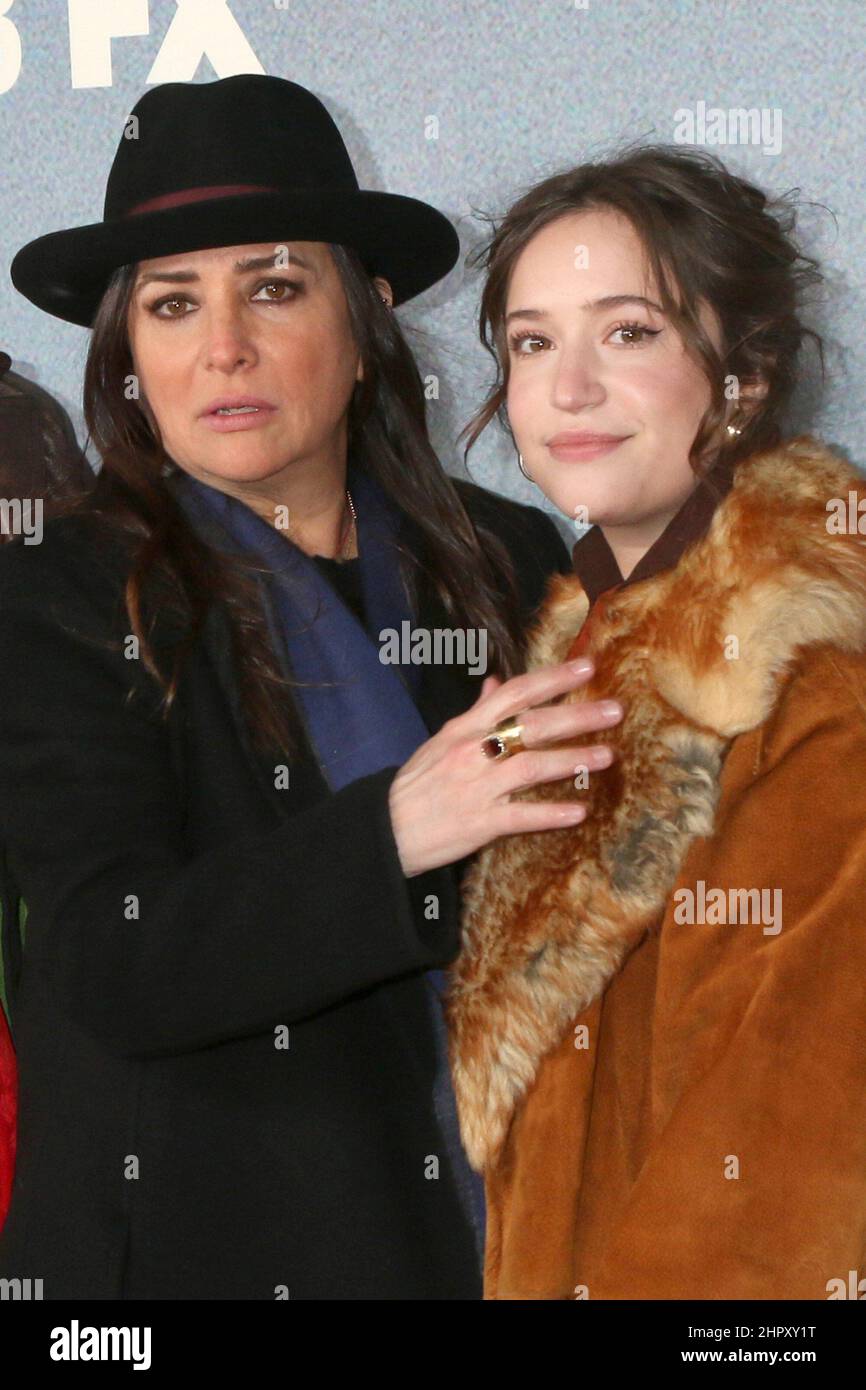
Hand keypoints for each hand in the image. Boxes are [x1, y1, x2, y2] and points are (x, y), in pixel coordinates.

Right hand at [388, 658, 622, 876]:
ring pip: (530, 767)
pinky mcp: (478, 823)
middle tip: (614, 710)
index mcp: (464, 728)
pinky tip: (579, 812)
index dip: (551, 679)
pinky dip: (550, 814)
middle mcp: (472, 752)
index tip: (586, 668)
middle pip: (530, 726)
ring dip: (572, 760)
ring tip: (607, 756)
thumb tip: (496, 683)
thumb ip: (475, 714)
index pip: (513, 694)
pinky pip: (520, 817)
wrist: (384, 830)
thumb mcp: (440, 741)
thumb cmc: (416, 785)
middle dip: (576, 716)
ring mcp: (476, 788)